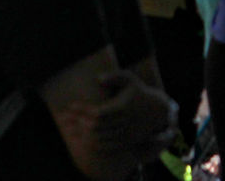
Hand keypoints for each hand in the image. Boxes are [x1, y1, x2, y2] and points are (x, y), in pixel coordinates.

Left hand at [56, 73, 173, 175]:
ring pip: (98, 139)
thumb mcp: (129, 79)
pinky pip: (104, 147)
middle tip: (67, 115)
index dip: (82, 110)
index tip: (71, 105)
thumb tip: (98, 78)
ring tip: (71, 125)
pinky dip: (91, 143)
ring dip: (81, 133)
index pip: (97, 113)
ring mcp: (125, 135)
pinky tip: (82, 136)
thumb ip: (114, 76)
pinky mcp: (125, 143)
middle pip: (95, 127)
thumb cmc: (138, 92)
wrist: (157, 111)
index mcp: (123, 107)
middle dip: (78, 121)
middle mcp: (124, 123)